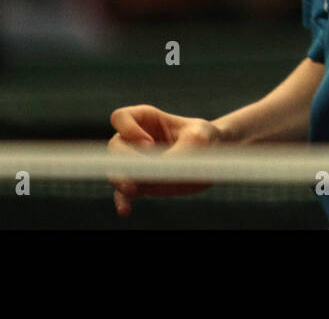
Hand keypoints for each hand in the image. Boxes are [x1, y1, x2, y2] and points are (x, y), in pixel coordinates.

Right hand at [107, 104, 221, 216]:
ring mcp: (135, 163)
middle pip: (115, 147)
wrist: (213, 156)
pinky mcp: (141, 183)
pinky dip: (123, 201)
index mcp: (145, 119)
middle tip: (144, 169)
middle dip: (125, 160)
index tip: (149, 144)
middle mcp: (134, 140)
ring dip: (122, 181)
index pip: (121, 118)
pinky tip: (125, 210)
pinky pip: (124, 193)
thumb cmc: (204, 137)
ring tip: (132, 188)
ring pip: (117, 171)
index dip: (129, 130)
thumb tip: (156, 172)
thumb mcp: (197, 138)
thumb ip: (176, 153)